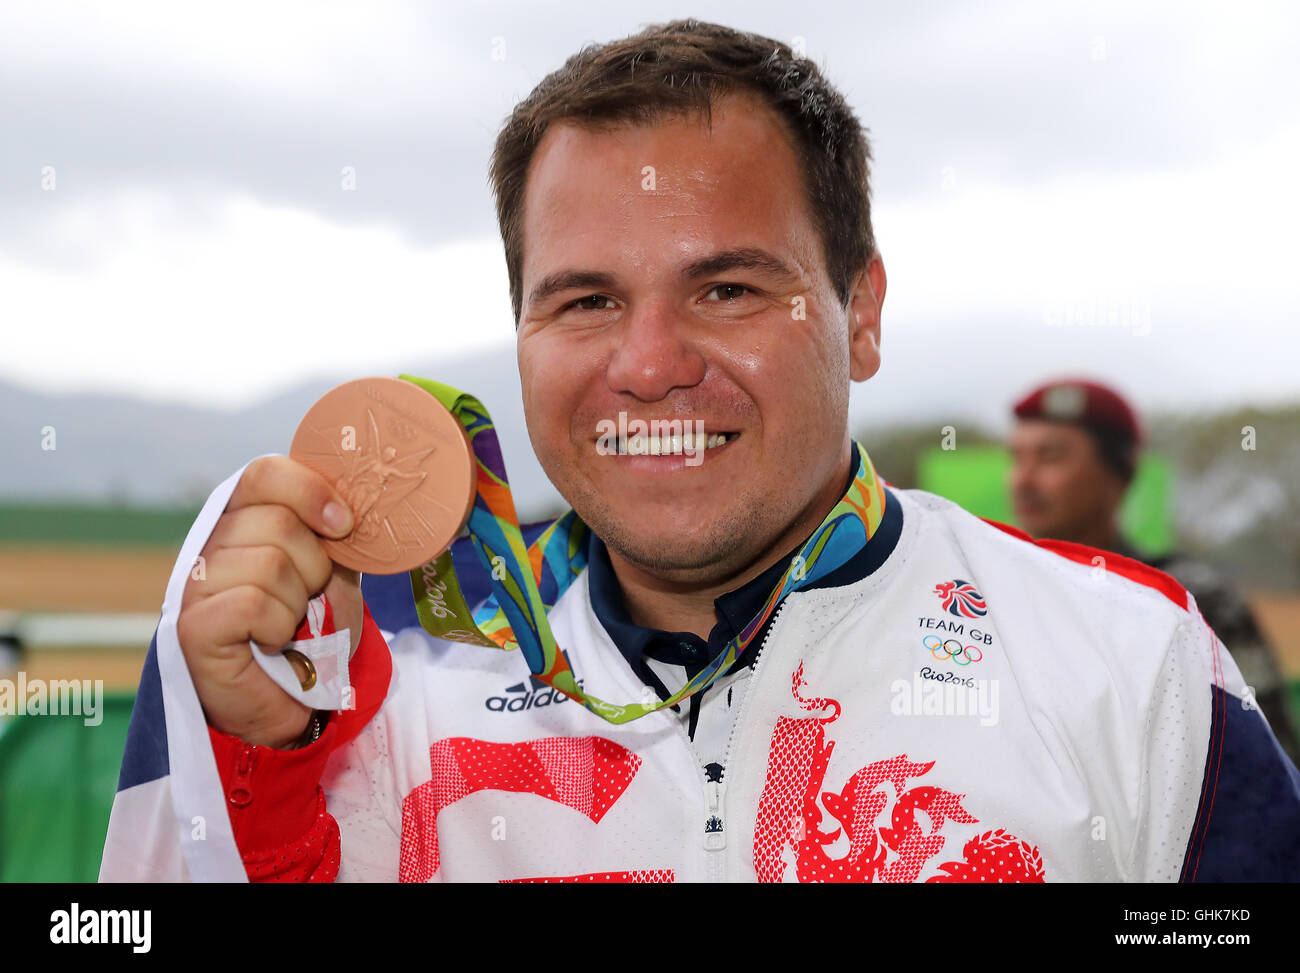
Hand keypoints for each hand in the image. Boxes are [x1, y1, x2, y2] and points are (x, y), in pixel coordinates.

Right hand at [177, 456, 361, 747]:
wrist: (296, 705)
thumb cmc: (314, 637)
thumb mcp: (335, 576)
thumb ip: (334, 538)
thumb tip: (349, 508)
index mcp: (244, 522)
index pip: (264, 474)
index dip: (308, 490)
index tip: (343, 524)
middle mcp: (211, 545)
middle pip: (276, 520)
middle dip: (314, 566)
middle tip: (309, 601)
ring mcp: (195, 584)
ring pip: (269, 563)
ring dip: (297, 603)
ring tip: (288, 626)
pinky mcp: (192, 626)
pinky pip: (253, 602)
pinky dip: (277, 627)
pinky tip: (270, 643)